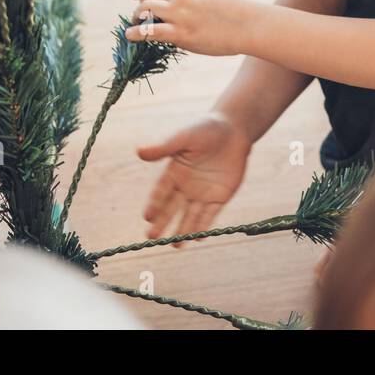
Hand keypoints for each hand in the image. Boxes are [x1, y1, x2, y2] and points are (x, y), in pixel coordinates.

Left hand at [124, 0, 256, 56]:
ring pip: (143, 9)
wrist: (248, 25)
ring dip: (138, 17)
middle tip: (145, 13)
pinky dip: (135, 33)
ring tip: (139, 24)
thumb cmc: (230, 11)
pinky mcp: (181, 33)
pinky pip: (149, 31)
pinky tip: (131, 36)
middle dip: (141, 2)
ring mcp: (180, 14)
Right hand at [136, 112, 251, 246]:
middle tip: (152, 237)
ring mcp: (203, 192)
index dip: (154, 204)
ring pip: (190, 216)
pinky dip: (204, 226)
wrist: (234, 130)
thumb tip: (139, 152)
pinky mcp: (220, 196)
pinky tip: (197, 238)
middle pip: (172, 208)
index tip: (147, 217)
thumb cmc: (206, 129)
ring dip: (183, 231)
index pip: (161, 192)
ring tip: (175, 246)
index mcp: (174, 171)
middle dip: (162, 222)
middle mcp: (186, 185)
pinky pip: (210, 215)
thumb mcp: (183, 137)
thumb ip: (164, 147)